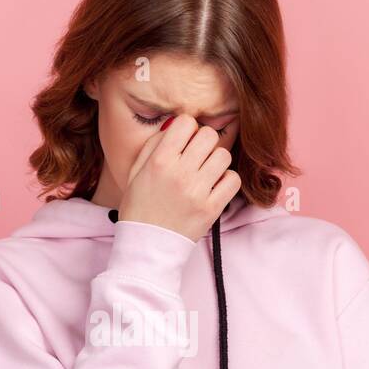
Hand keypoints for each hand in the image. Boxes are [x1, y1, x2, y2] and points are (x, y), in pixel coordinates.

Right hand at [116, 113, 241, 241]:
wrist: (147, 246)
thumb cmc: (139, 207)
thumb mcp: (136, 172)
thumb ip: (154, 145)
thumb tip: (175, 126)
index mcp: (159, 162)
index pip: (186, 122)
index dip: (186, 129)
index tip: (184, 141)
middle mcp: (180, 173)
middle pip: (209, 135)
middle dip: (203, 142)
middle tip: (197, 156)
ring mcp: (198, 192)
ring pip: (223, 155)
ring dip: (216, 161)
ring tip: (205, 173)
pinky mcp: (212, 209)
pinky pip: (233, 179)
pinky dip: (226, 180)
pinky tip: (214, 186)